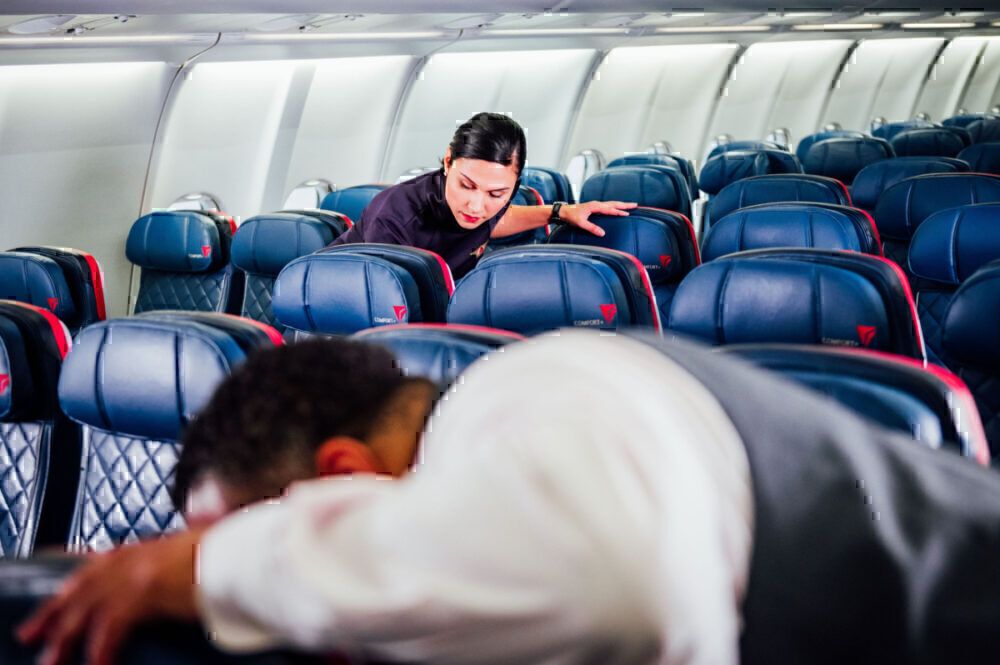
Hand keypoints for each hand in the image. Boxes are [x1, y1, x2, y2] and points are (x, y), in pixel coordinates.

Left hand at [17, 527, 205, 664]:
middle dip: (52, 614)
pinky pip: (110, 626)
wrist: (239, 552)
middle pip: (79, 589)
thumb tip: (164, 583)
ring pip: (85, 608)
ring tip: (52, 660)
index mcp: (140, 549)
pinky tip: (98, 663)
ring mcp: (136, 573)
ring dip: (65, 637)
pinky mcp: (144, 591)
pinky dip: (100, 648)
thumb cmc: (222, 554)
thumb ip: (166, 565)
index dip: (68, 589)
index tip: (54, 603)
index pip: (91, 568)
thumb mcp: (186, 553)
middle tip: (31, 636)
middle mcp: (132, 558)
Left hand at [558, 200, 636, 236]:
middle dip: (624, 205)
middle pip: (614, 204)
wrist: (563, 211)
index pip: (610, 209)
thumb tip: (602, 233)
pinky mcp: (595, 207)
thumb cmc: (571, 216)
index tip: (627, 214)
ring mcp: (596, 204)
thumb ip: (591, 228)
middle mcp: (597, 204)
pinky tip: (618, 208)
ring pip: (612, 204)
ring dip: (621, 204)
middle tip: (635, 205)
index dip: (618, 212)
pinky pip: (608, 205)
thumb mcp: (580, 223)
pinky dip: (615, 206)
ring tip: (630, 205)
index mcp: (595, 206)